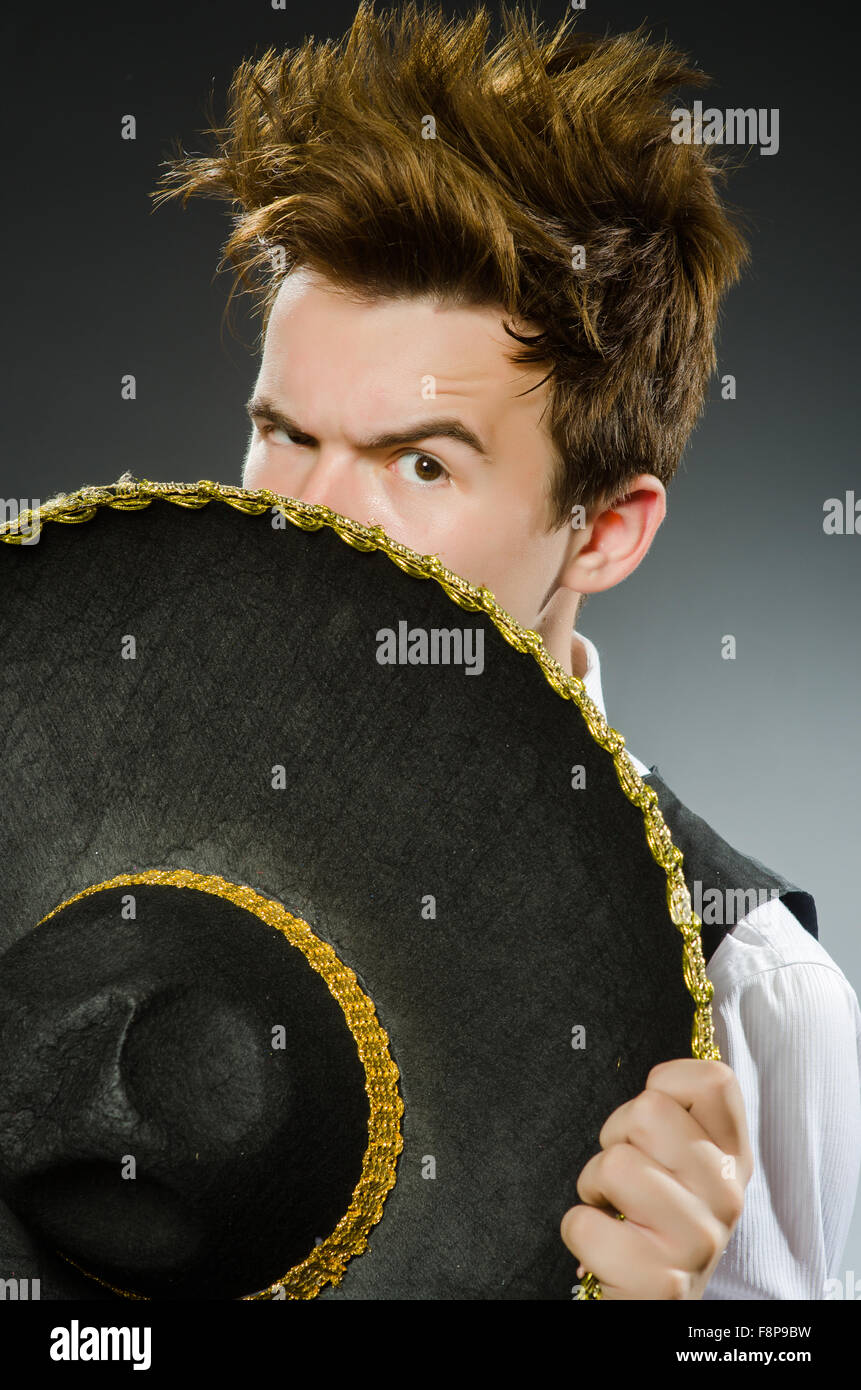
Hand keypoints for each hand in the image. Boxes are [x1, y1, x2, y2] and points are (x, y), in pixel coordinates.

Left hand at [560, 1058, 752, 1299]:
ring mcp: (698, 1240)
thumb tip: (663, 1026)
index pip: (713, 1078)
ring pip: (614, 1163)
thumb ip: (678, 1113)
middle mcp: (728, 1194)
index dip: (664, 1083)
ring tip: (614, 1210)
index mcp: (734, 1155)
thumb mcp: (682, 1163)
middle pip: (647, 1110)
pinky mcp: (660, 1282)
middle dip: (614, 1136)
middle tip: (624, 1173)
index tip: (651, 1120)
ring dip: (593, 1185)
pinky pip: (583, 1223)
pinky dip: (577, 1231)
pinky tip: (605, 1248)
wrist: (654, 1303)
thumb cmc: (656, 1217)